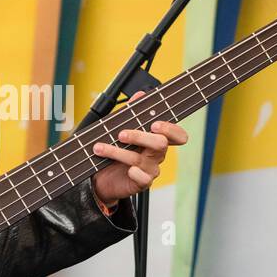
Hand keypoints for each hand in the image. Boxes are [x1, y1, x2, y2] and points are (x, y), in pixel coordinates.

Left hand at [90, 89, 188, 207]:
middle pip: (160, 143)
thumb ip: (132, 113)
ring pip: (140, 158)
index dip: (171, 129)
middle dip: (139, 136)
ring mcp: (151, 169)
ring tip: (99, 147)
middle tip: (121, 135)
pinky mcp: (142, 182)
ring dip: (116, 152)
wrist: (104, 177)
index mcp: (158, 139)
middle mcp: (157, 154)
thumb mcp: (122, 129)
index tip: (154, 124)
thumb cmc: (118, 150)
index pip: (178, 135)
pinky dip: (134, 173)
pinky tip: (127, 170)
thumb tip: (141, 94)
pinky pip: (142, 178)